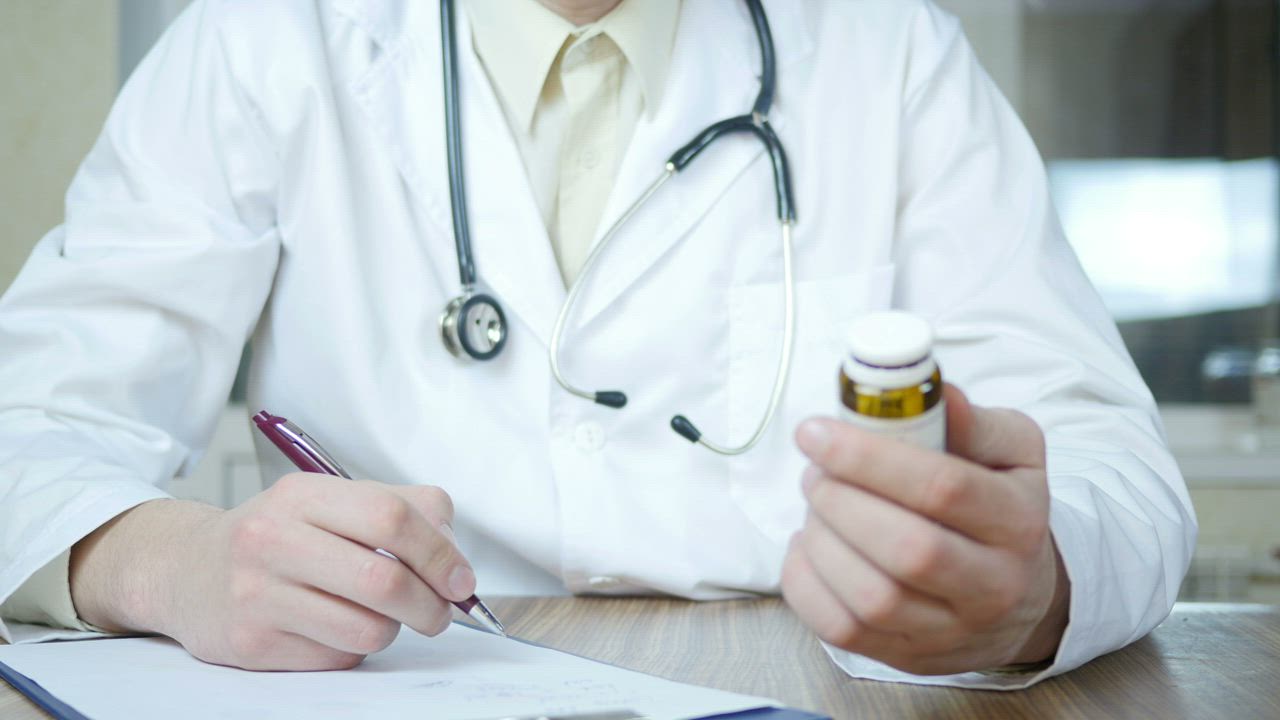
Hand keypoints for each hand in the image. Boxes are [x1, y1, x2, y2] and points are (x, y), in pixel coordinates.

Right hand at [71, 475, 473, 670]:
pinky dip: (354, 648)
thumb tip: (454, 555)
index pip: (391, 517)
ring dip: (392, 629)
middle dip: (430, 605)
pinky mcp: (252, 644)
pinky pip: (338, 658)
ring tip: (380, 616)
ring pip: (367, 629)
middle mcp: (272, 540)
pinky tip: (333, 628)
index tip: (461, 580)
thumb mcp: (330, 502)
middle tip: (440, 612)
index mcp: (302, 495)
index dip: (439, 553)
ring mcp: (257, 594)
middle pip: (384, 581)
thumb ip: (403, 509)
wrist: (187, 571)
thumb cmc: (280, 536)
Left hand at [781, 385, 1068, 675]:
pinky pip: (841, 630)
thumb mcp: (1011, 452)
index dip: (868, 457)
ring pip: (871, 596)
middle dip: (841, 501)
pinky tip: (809, 545)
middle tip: (814, 470)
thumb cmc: (1000, 506)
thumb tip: (930, 392)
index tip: (815, 431)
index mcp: (1018, 522)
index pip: (942, 489)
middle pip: (906, 549)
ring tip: (815, 504)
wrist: (1018, 597)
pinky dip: (806, 583)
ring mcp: (949, 631)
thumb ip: (971, 420)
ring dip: (822, 540)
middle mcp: (992, 585)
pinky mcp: (907, 657)